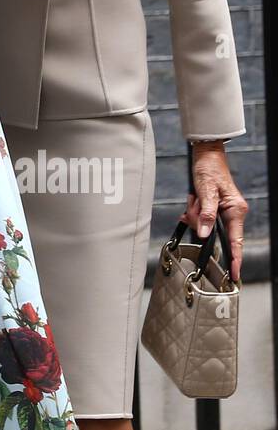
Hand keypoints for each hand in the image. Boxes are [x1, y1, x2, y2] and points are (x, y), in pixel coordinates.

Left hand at [183, 139, 247, 281]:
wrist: (206, 154)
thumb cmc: (209, 169)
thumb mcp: (205, 191)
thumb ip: (205, 214)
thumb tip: (203, 233)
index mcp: (236, 210)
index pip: (236, 241)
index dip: (235, 259)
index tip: (234, 275)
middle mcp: (232, 212)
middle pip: (212, 231)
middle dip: (199, 221)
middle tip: (194, 204)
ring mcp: (223, 211)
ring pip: (203, 224)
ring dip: (195, 213)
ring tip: (195, 197)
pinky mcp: (214, 208)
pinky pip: (201, 217)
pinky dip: (194, 210)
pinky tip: (193, 200)